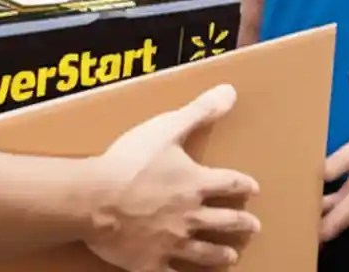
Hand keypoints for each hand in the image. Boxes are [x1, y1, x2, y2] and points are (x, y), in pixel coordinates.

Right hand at [85, 84, 261, 271]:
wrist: (95, 199)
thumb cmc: (129, 161)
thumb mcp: (166, 128)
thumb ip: (199, 111)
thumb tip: (230, 92)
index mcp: (196, 183)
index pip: (231, 183)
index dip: (244, 185)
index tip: (253, 189)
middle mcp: (191, 216)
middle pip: (225, 221)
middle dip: (242, 224)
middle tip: (253, 227)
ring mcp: (172, 242)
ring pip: (205, 252)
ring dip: (221, 254)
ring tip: (231, 257)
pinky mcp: (151, 262)